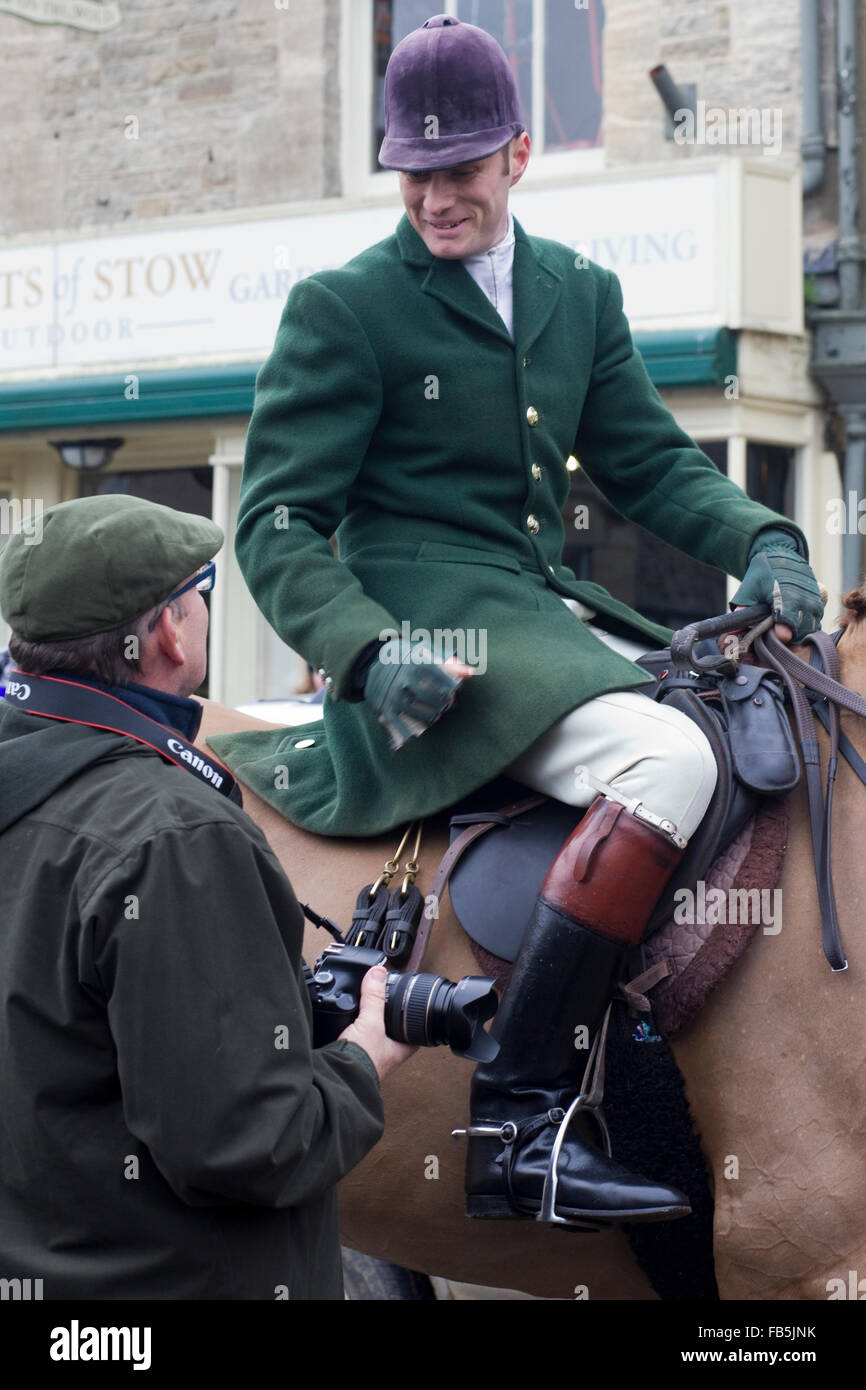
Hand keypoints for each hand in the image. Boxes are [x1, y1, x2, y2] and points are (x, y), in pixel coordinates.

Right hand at [339, 966, 416, 1081]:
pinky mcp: (356, 1058)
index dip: (416, 1018)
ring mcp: (372, 1058)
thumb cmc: (361, 1061)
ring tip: (369, 1012)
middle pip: (397, 1033)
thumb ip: (373, 997)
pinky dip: (356, 1032)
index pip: (416, 1031)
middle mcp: (388, 1055)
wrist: (337, 1078)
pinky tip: (349, 1026)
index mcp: (400, 1050)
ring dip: (372, 1027)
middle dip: (392, 1021)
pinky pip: (360, 1041)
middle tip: (392, 1006)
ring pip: (378, 1038)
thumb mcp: (370, 1022)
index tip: (416, 1005)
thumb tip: (378, 973)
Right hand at [364, 639, 473, 749]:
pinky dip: (407, 731)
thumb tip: (471, 673)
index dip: (449, 686)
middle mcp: (403, 678)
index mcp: (414, 662)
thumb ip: (450, 663)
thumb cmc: (409, 656)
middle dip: (441, 704)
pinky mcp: (384, 706)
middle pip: (428, 696)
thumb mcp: (426, 652)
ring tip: (435, 716)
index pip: (438, 676)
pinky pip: (397, 722)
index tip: (453, 691)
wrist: (376, 659)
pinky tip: (416, 733)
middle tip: (446, 706)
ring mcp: (393, 693)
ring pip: (415, 711)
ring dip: (428, 717)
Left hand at [730, 529, 823, 642]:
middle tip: (774, 632)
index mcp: (786, 596)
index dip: (781, 633)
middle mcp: (804, 598)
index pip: (789, 623)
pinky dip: (806, 626)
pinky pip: (816, 622)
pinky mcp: (820, 601)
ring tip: (783, 627)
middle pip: (800, 630)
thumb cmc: (762, 573)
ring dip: (797, 632)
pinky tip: (793, 623)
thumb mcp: (748, 589)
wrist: (781, 554)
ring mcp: (814, 600)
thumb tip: (735, 629)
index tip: (775, 635)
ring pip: (810, 628)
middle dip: (788, 635)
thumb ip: (744, 609)